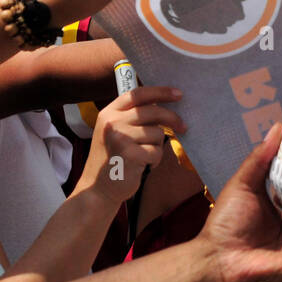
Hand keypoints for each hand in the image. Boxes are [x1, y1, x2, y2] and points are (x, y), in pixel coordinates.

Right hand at [77, 86, 185, 205]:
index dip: (160, 92)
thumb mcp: (115, 132)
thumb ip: (133, 118)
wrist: (97, 189)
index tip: (178, 94)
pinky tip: (142, 166)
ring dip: (156, 147)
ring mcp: (120, 137)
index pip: (138, 94)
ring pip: (158, 133)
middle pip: (153, 111)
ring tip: (143, 156)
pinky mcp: (129, 154)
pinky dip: (154, 160)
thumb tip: (164, 106)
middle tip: (183, 127)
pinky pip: (157, 152)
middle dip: (173, 119)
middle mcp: (112, 122)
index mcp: (109, 113)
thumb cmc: (113, 159)